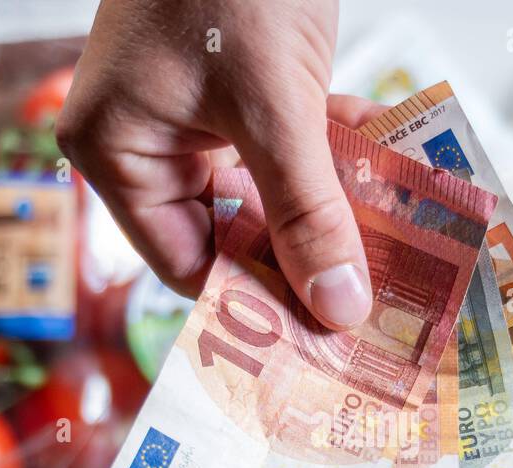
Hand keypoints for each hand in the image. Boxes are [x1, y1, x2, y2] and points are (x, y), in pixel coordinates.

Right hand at [57, 0, 377, 328]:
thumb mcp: (274, 105)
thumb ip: (306, 210)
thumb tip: (337, 307)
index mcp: (117, 153)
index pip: (192, 265)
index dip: (262, 304)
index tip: (332, 335)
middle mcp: (146, 141)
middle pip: (234, 233)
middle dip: (308, 254)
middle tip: (377, 296)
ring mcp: (192, 113)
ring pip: (269, 192)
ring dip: (331, 206)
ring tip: (395, 242)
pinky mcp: (236, 87)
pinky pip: (285, 145)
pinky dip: (333, 153)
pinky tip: (386, 167)